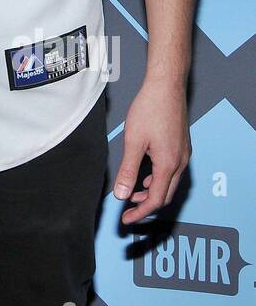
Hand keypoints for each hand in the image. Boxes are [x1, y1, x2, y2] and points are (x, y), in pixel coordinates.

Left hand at [113, 79, 190, 225]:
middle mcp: (180, 162)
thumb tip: (121, 194)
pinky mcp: (181, 146)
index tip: (126, 219)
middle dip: (146, 206)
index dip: (140, 213)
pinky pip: (172, 172)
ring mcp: (183, 154)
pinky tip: (145, 175)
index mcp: (168, 164)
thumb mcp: (133, 142)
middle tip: (128, 210)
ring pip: (169, 184)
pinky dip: (158, 179)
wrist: (166, 86)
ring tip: (133, 193)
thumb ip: (128, 170)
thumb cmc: (150, 109)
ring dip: (152, 192)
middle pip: (165, 195)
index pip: (156, 199)